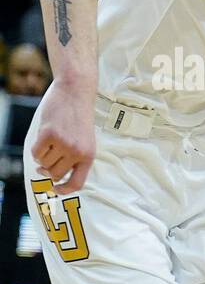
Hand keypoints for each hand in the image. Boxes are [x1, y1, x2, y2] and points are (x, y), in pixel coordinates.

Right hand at [30, 78, 95, 193]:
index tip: (55, 188)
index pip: (76, 183)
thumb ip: (74, 158)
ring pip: (44, 164)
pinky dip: (36, 148)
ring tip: (50, 143)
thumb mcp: (85, 141)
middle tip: (46, 161)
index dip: (64, 190)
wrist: (75, 93)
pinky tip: (43, 138)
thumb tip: (52, 177)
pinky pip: (36, 152)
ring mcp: (63, 144)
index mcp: (89, 156)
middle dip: (48, 170)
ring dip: (43, 156)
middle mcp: (77, 152)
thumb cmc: (78, 119)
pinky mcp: (49, 134)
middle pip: (55, 175)